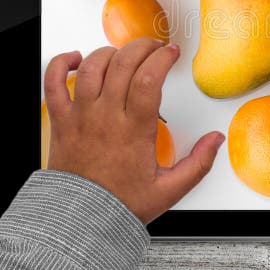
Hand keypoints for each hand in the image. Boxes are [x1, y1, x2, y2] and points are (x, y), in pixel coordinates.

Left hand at [44, 39, 224, 223]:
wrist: (79, 222)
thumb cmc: (120, 205)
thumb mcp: (169, 189)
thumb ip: (198, 163)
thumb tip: (216, 139)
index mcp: (134, 130)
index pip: (150, 78)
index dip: (163, 58)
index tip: (172, 52)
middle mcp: (106, 117)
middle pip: (123, 64)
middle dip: (143, 47)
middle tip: (154, 48)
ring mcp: (80, 116)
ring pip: (93, 66)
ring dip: (111, 52)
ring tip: (125, 55)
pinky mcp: (61, 120)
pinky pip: (53, 81)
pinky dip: (62, 63)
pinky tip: (77, 58)